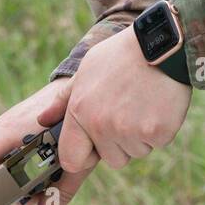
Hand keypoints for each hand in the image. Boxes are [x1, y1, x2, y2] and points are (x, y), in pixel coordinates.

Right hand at [0, 80, 95, 204]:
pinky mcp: (10, 128)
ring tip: (16, 197)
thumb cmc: (76, 119)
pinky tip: (21, 184)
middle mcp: (1, 128)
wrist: (79, 87)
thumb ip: (61, 190)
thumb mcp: (75, 157)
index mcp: (10, 132)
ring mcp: (4, 127)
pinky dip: (0, 172)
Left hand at [36, 25, 191, 172]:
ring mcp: (130, 131)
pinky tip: (159, 105)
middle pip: (111, 158)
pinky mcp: (157, 132)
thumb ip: (63, 100)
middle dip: (119, 143)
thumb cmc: (122, 56)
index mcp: (80, 111)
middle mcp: (102, 125)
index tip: (93, 146)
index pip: (72, 160)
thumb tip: (42, 120)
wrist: (162, 44)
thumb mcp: (86, 70)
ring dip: (140, 136)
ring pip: (135, 152)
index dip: (83, 155)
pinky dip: (160, 129)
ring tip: (144, 103)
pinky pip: (157, 143)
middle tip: (128, 110)